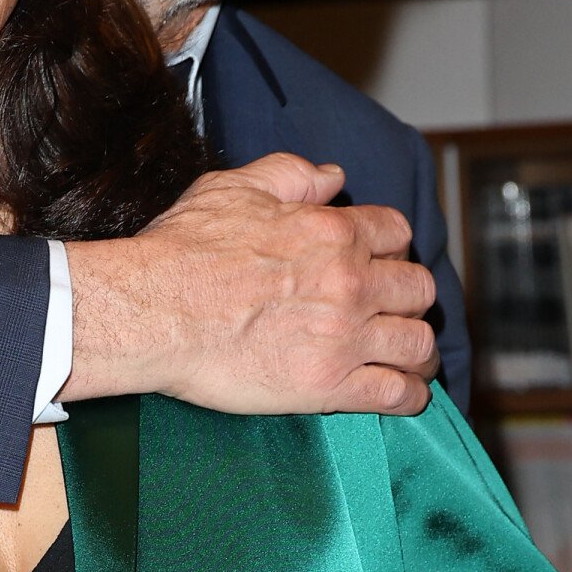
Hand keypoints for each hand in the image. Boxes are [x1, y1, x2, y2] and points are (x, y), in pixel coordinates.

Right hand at [64, 152, 437, 413]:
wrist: (152, 312)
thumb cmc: (183, 251)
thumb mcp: (232, 189)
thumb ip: (290, 175)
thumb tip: (332, 176)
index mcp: (331, 231)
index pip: (396, 232)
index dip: (390, 245)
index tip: (379, 259)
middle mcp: (349, 281)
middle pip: (418, 288)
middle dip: (407, 296)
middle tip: (390, 308)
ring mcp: (344, 336)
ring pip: (418, 344)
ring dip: (415, 349)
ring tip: (406, 356)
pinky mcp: (329, 386)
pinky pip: (397, 395)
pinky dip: (408, 396)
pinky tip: (402, 394)